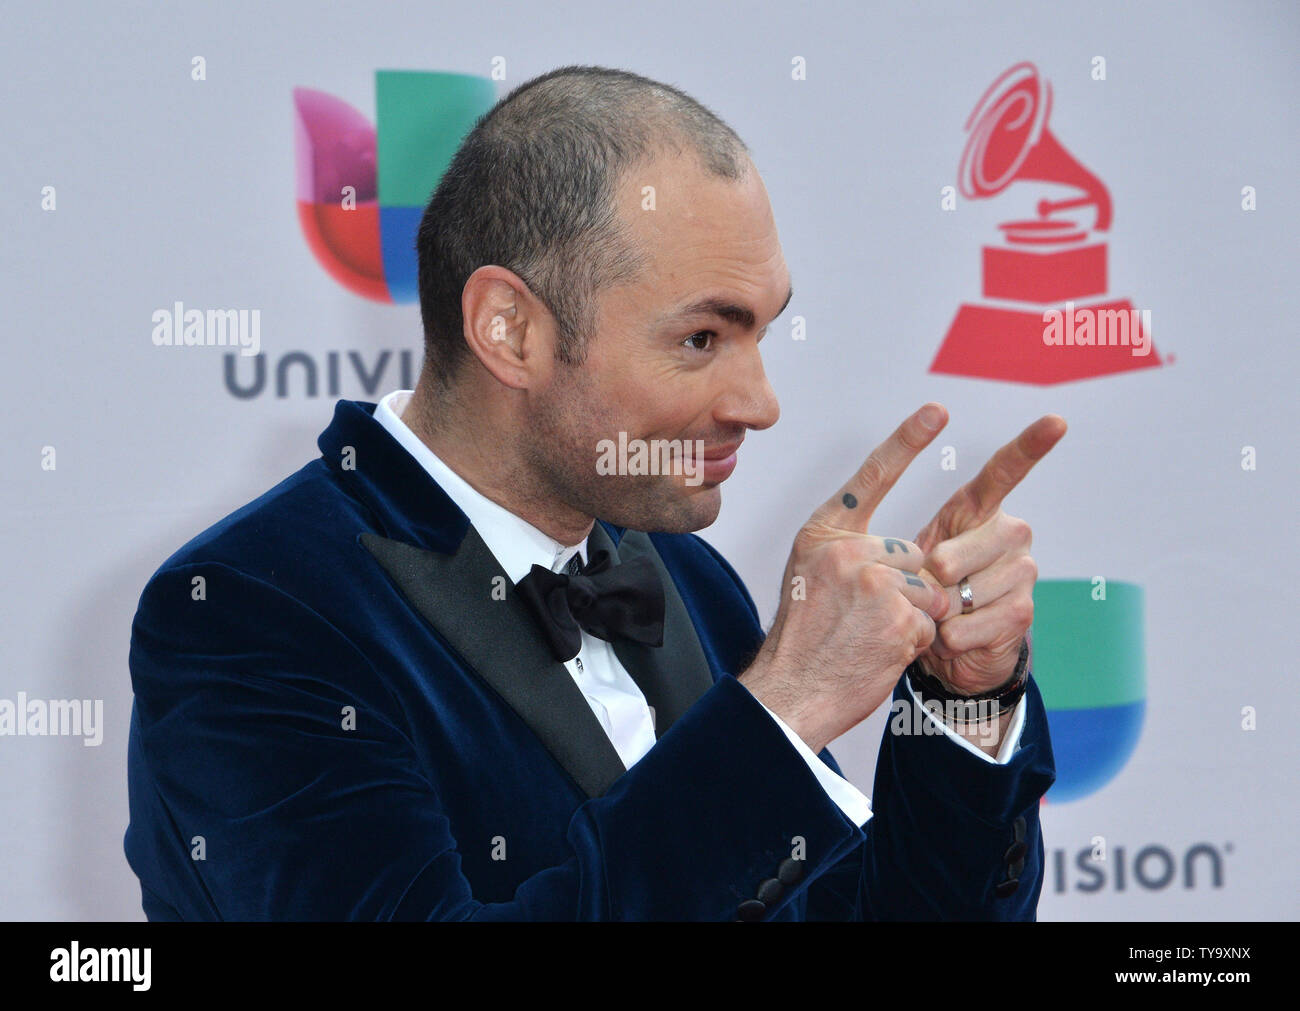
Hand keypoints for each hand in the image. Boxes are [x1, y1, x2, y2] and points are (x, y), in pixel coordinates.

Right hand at [739, 403, 951, 753]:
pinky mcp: (900, 617)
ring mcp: (875, 583)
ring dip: (914, 616)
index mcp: (824, 535)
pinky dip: (915, 642)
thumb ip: (849, 554)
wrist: (790, 691)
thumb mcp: (810, 576)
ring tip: (871, 635)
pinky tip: (881, 651)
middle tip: (866, 618)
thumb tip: (904, 554)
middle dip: (907, 588)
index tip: (938, 410)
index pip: (872, 476)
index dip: (907, 441)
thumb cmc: (803, 639)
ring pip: (929, 590)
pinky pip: (932, 622)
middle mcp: (848, 552)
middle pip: (914, 554)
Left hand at [912, 416, 1067, 695]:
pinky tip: (955, 634)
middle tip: (933, 582)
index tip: (1056, 421)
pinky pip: (972, 623)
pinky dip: (951, 635)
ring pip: (970, 589)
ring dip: (941, 608)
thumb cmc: (928, 588)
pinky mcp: (1022, 612)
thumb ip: (919, 550)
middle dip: (942, 570)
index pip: (1006, 471)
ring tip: (944, 610)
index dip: (1030, 446)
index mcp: (980, 510)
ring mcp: (1023, 572)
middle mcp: (1011, 534)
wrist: (948, 644)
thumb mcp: (915, 556)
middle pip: (972, 545)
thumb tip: (937, 567)